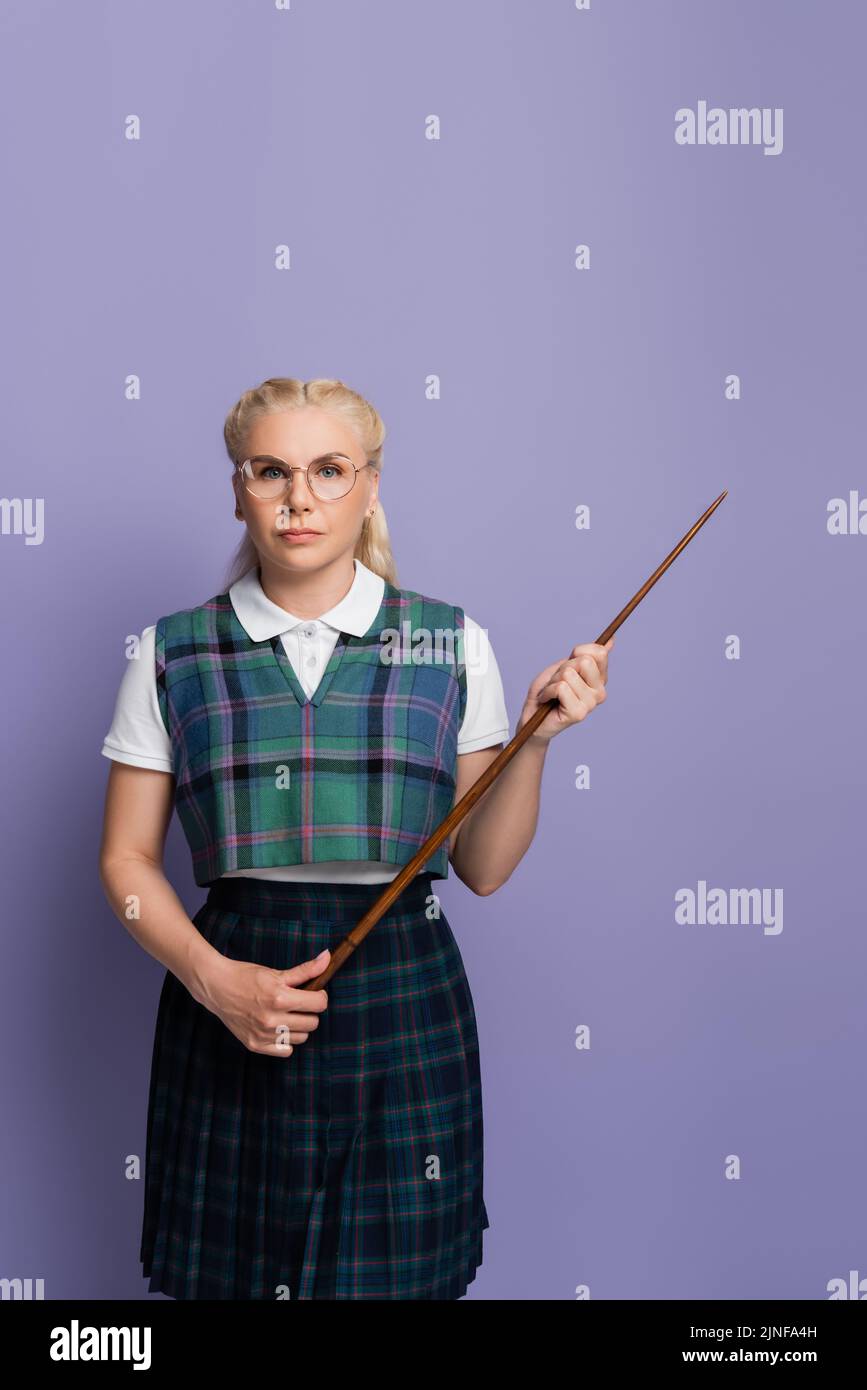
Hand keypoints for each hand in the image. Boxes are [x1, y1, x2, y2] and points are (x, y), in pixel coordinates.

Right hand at [196, 949, 330, 1056]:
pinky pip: (286, 1051)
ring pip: (302, 1038)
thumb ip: (305, 970)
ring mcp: (263, 1035)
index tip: (314, 993)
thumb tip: (327, 957)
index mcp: (279, 998)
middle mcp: (272, 1019)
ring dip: (299, 1026)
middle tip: (298, 1003)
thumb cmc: (247, 977)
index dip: (320, 997)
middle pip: (313, 1023)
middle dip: (309, 1011)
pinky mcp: (255, 1045)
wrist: (217, 987)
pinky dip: (286, 1040)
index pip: (319, 1004)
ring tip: (287, 1014)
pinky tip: (279, 1027)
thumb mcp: (277, 972)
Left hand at [516, 636, 614, 743]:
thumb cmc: (547, 692)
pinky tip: (547, 700)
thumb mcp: (565, 667)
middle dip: (563, 668)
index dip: (578, 652)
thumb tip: (611, 641)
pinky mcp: (579, 713)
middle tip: (557, 682)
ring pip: (569, 674)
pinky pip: (561, 688)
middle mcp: (600, 692)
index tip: (568, 665)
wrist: (532, 717)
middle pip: (584, 661)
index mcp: (600, 680)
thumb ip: (585, 655)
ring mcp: (591, 704)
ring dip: (553, 681)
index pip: (599, 652)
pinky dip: (547, 691)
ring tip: (551, 693)